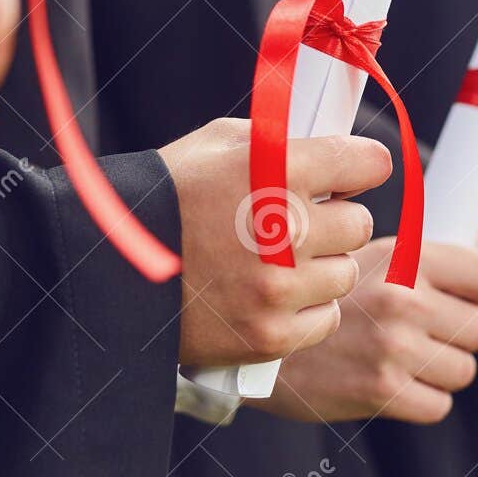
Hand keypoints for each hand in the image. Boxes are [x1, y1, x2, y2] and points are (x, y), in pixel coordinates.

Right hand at [166, 122, 391, 366]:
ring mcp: (281, 288)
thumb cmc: (164, 197)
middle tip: (300, 224)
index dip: (362, 167)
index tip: (352, 173)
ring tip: (279, 262)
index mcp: (281, 170)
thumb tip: (332, 145)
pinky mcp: (271, 335)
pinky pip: (326, 318)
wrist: (107, 269)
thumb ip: (280, 141)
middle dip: (336, 221)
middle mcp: (289, 229)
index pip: (370, 163)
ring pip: (346, 274)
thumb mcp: (217, 144)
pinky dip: (306, 309)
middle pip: (361, 223)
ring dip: (322, 268)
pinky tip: (272, 296)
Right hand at [253, 239, 477, 423]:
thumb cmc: (322, 299)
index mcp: (406, 258)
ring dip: (440, 372)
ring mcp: (393, 346)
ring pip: (463, 370)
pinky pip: (438, 406)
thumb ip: (426, 263)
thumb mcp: (369, 258)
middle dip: (458, 338)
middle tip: (423, 337)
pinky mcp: (381, 391)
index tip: (456, 302)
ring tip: (404, 360)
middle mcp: (403, 298)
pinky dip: (422, 401)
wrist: (262, 344)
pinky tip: (394, 385)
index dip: (477, 296)